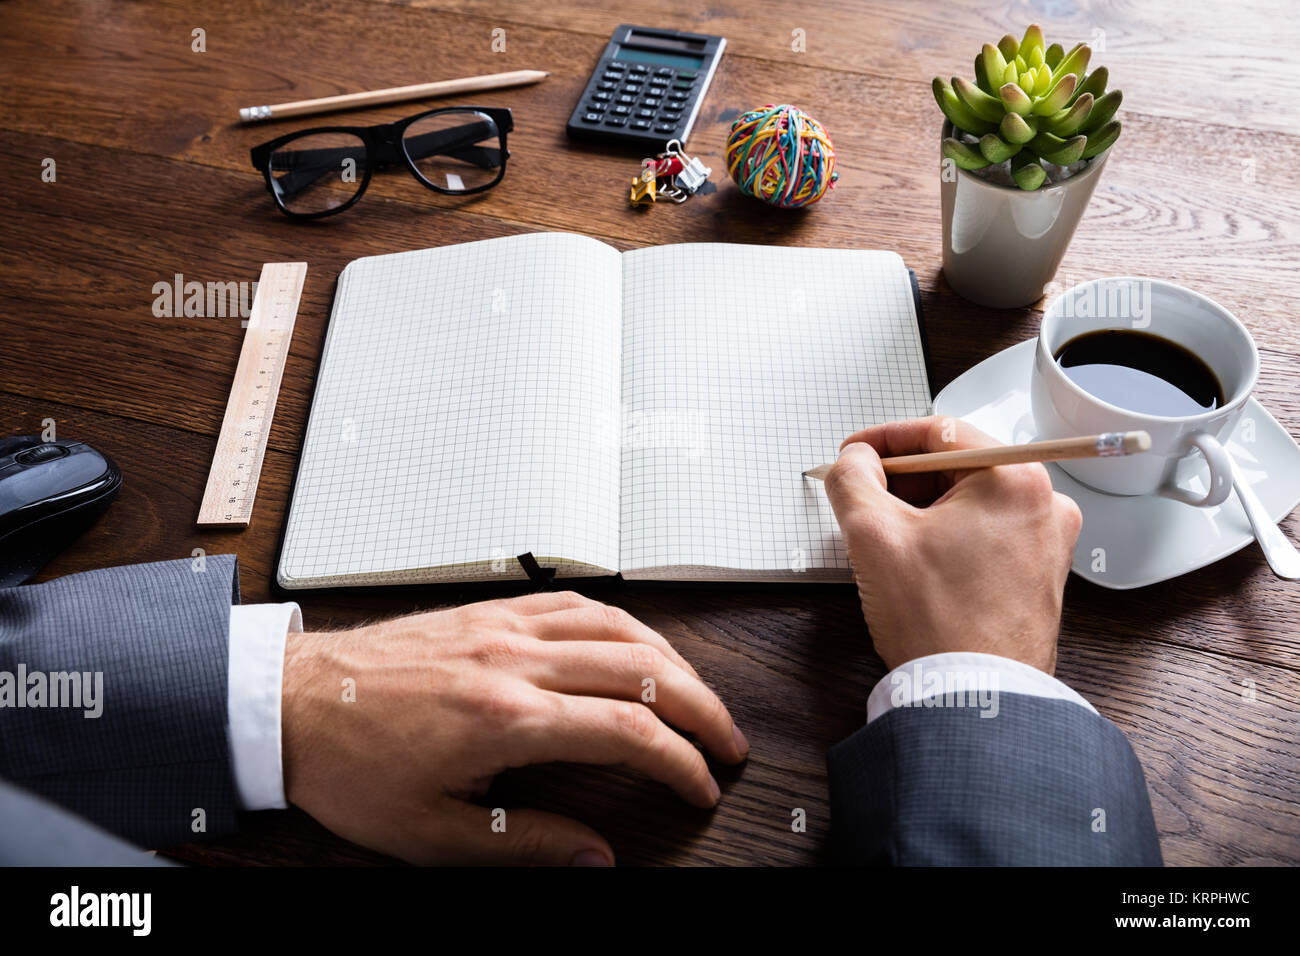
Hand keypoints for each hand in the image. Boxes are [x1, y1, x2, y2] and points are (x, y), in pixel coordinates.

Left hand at [280, 591, 746, 865]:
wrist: (291, 702)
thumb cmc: (351, 766)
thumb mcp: (433, 835)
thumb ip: (524, 845)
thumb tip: (595, 858)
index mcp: (504, 718)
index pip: (627, 729)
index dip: (680, 760)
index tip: (701, 785)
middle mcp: (514, 659)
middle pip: (643, 669)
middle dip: (702, 708)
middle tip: (728, 744)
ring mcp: (504, 626)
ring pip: (619, 626)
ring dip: (673, 661)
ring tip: (700, 698)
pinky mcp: (489, 611)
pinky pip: (577, 602)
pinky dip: (624, 623)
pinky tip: (638, 645)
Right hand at [822, 415, 1081, 673]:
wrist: (975, 700)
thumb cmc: (938, 623)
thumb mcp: (873, 535)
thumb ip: (853, 479)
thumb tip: (855, 461)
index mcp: (1016, 479)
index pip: (939, 431)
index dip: (884, 439)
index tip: (853, 454)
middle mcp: (1045, 504)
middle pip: (957, 466)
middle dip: (902, 479)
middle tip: (861, 498)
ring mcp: (1047, 542)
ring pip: (969, 503)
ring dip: (922, 511)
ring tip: (887, 542)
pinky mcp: (1039, 575)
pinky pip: (985, 536)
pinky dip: (947, 539)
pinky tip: (917, 566)